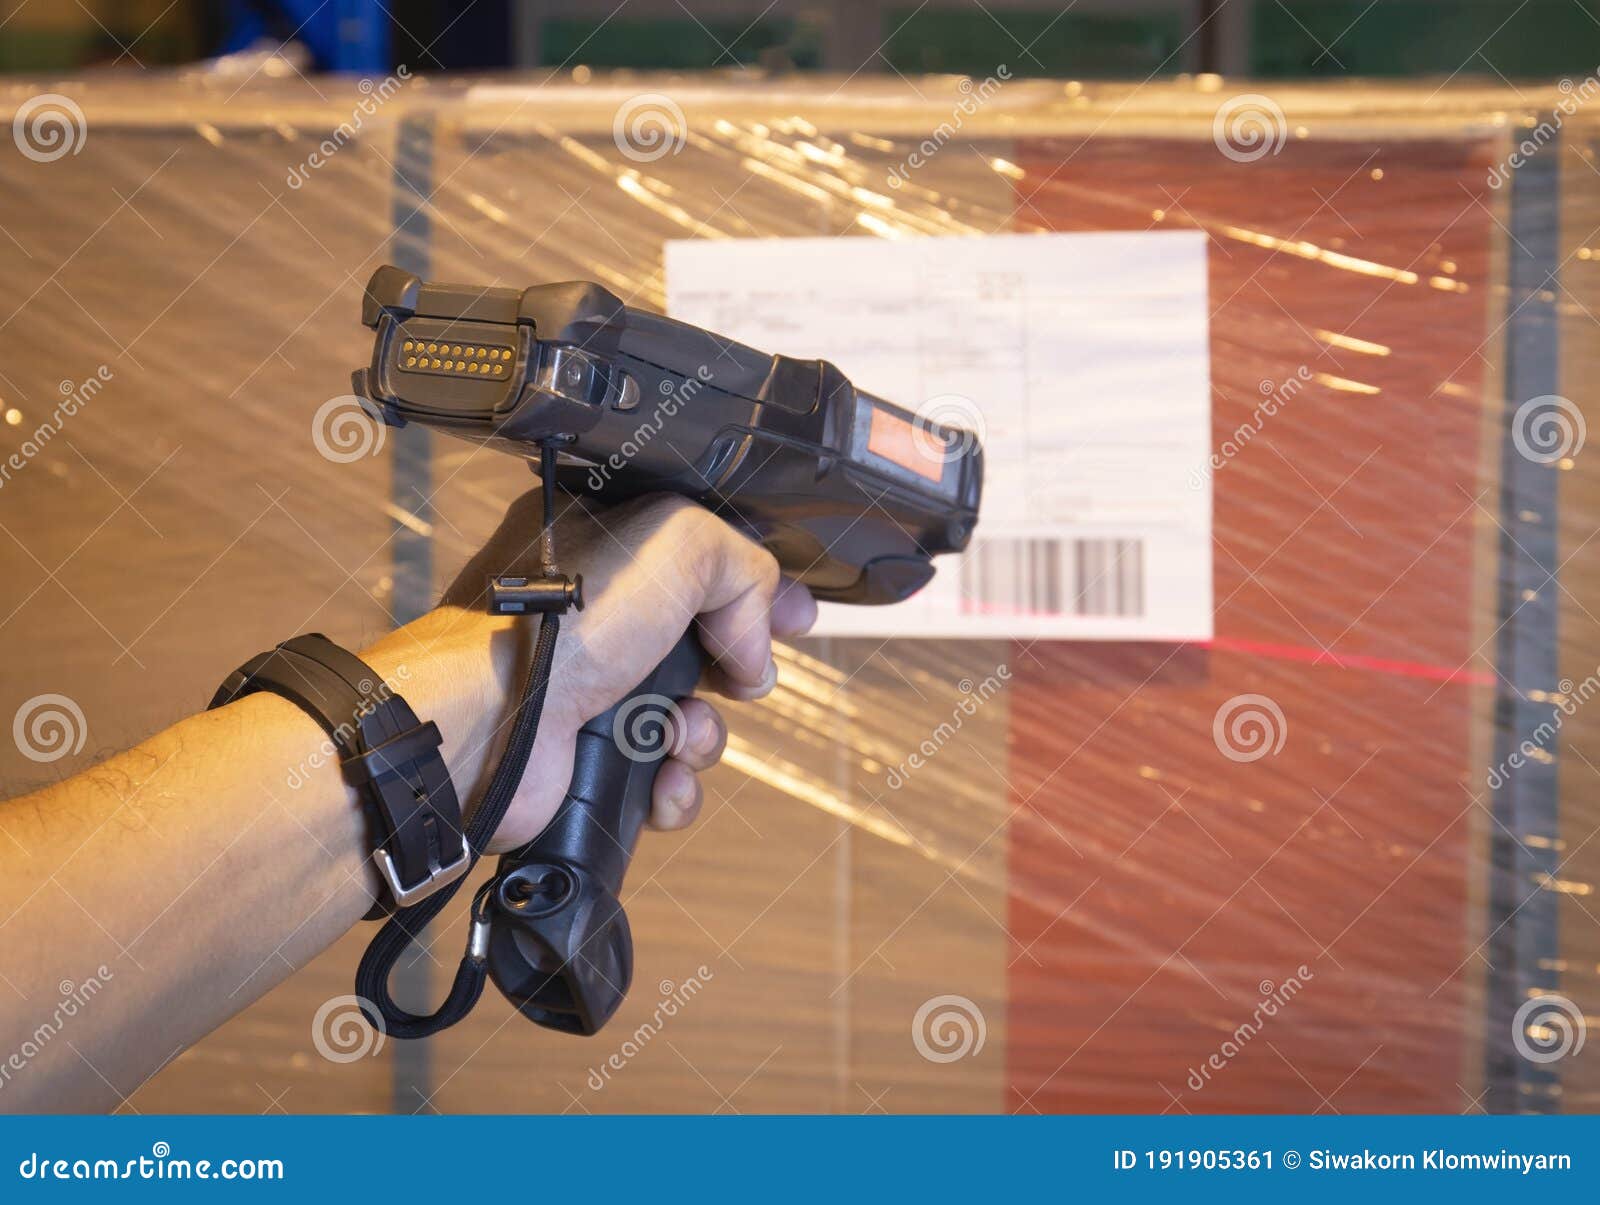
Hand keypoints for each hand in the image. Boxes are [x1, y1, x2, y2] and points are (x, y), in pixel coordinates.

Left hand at [361, 490, 815, 851]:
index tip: (792, 613)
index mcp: (607, 542)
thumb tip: (754, 642)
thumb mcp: (678, 542)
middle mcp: (598, 615)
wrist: (492, 723)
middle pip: (707, 638)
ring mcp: (593, 687)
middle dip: (739, 665)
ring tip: (680, 730)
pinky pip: (664, 775)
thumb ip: (743, 565)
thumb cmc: (556, 622)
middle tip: (743, 674)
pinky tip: (661, 777)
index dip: (756, 586)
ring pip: (692, 713)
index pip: (703, 556)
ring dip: (704, 732)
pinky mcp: (589, 754)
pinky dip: (674, 784)